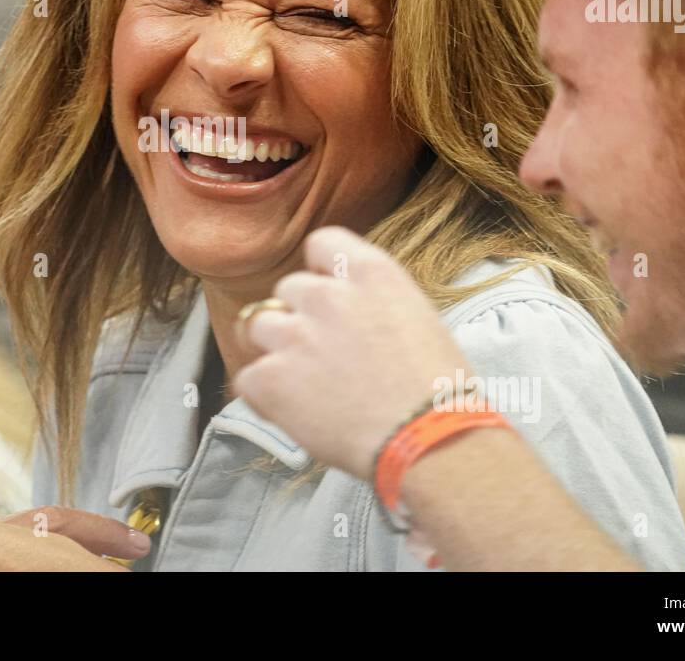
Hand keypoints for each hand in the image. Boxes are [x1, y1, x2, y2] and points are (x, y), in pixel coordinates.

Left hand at [233, 226, 474, 480]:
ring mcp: (294, 335)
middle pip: (289, 289)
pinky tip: (294, 410)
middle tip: (324, 353)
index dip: (321, 270)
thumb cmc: (436, 391)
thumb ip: (372, 300)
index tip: (327, 294)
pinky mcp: (270, 377)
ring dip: (277, 349)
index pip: (322, 243)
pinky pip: (248, 376)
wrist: (428, 440)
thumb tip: (347, 309)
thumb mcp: (417, 318)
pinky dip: (265, 394)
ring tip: (307, 383)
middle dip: (301, 316)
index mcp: (370, 273)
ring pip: (259, 326)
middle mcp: (326, 295)